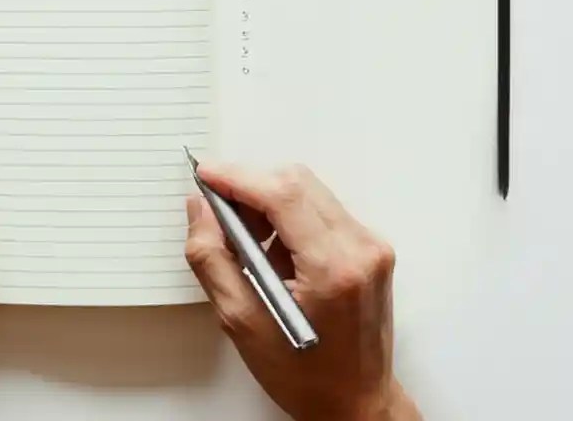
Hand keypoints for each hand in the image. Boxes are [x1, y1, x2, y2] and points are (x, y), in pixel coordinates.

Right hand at [184, 163, 420, 420]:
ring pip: (310, 192)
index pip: (283, 194)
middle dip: (251, 186)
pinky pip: (323, 210)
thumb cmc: (303, 375)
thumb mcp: (241, 322)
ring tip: (247, 244)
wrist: (355, 403)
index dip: (238, 177)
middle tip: (219, 213)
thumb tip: (200, 210)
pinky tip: (273, 254)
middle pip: (298, 182)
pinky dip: (289, 218)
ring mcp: (372, 246)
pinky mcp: (371, 249)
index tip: (205, 175)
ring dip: (269, 202)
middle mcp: (362, 249)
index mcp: (333, 269)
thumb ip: (212, 258)